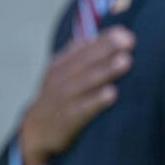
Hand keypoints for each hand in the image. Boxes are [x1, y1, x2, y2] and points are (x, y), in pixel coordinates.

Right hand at [18, 26, 134, 164]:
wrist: (36, 131)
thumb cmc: (60, 96)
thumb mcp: (64, 73)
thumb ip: (82, 54)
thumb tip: (112, 33)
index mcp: (60, 64)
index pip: (83, 47)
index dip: (103, 39)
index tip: (124, 32)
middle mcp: (59, 79)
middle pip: (85, 61)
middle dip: (107, 49)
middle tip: (129, 40)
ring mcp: (62, 99)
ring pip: (85, 82)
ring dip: (105, 70)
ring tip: (126, 61)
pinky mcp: (66, 120)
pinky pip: (82, 109)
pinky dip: (96, 101)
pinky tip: (112, 94)